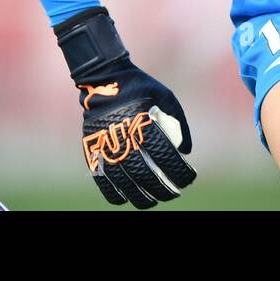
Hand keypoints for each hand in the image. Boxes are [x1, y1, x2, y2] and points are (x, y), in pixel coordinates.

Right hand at [54, 6, 195, 207]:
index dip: (179, 172)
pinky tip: (126, 199)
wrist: (103, 79)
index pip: (166, 157)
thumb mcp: (166, 96)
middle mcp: (125, 136)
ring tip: (152, 201)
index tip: (188, 179)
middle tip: (173, 193)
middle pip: (145, 174)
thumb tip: (186, 152)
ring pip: (125, 181)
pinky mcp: (92, 149)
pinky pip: (102, 179)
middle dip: (162, 189)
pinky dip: (114, 193)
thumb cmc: (139, 87)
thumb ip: (179, 123)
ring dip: (140, 196)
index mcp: (144, 123)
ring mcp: (106, 145)